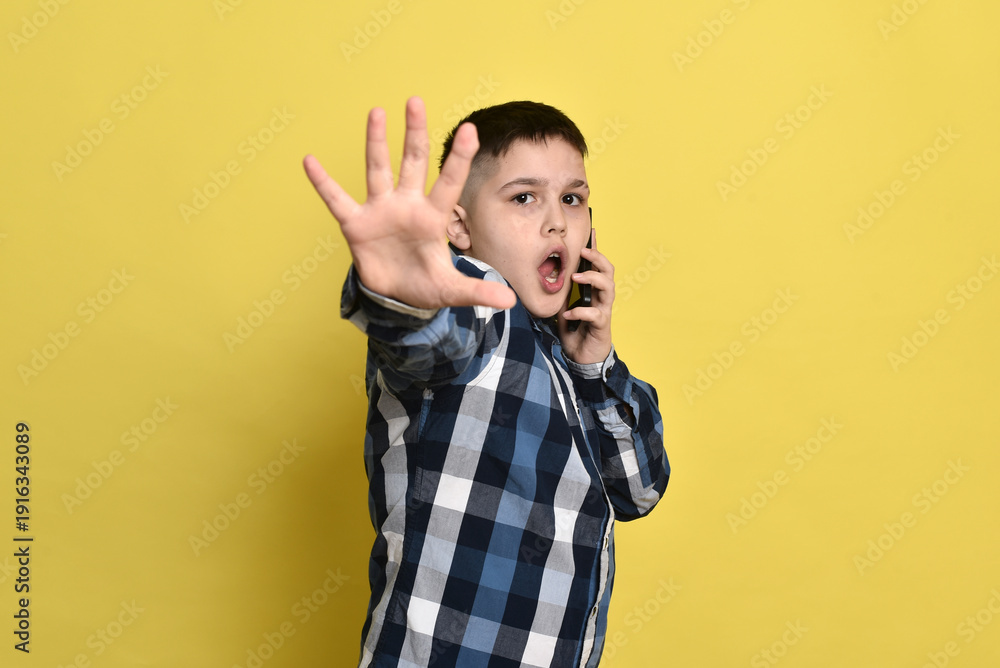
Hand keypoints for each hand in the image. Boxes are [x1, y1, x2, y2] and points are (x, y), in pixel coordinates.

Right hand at [302, 96, 515, 309]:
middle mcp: (408, 206)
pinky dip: (323, 183)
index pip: (449, 183)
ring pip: (378, 170)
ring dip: (376, 142)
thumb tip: (509, 301)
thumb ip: (477, 291)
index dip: (459, 158)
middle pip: (413, 163)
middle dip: (415, 134)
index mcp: (433, 218)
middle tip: (416, 101)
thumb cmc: (426, 285)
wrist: (396, 297)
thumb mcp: (452, 290)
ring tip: (376, 111)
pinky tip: (310, 161)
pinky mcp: (356, 224)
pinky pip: (337, 200)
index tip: (471, 130)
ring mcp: (381, 211)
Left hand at [558, 232, 613, 364]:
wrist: (582, 358)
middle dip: (598, 258)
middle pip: (609, 272)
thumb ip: (563, 295)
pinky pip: (595, 314)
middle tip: (584, 252)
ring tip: (576, 278)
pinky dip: (581, 311)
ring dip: (592, 279)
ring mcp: (604, 311)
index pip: (598, 267)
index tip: (592, 232)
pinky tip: (569, 314)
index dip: (597, 250)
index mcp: (594, 292)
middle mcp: (602, 299)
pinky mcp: (601, 326)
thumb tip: (551, 278)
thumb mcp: (564, 309)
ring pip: (609, 288)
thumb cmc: (576, 332)